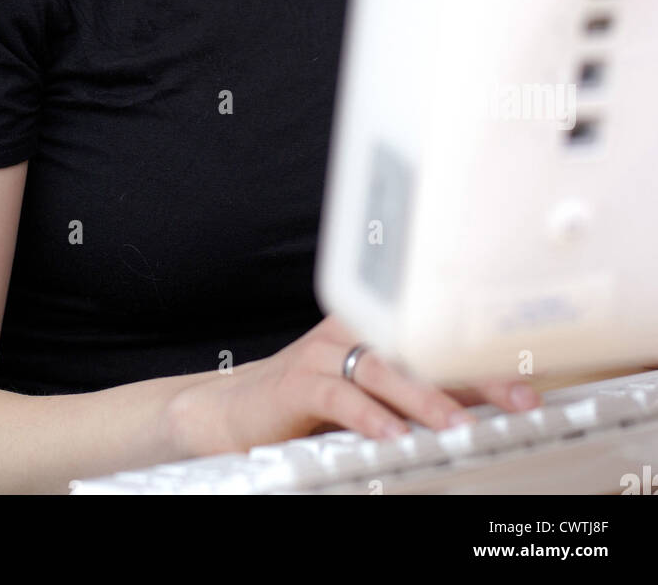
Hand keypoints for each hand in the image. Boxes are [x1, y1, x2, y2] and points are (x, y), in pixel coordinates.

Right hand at [169, 313, 541, 457]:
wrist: (236, 411)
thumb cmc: (310, 405)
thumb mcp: (371, 398)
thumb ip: (416, 395)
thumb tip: (482, 406)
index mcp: (373, 328)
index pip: (436, 340)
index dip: (483, 360)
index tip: (527, 384)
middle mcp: (352, 331)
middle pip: (420, 348)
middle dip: (472, 376)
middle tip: (516, 401)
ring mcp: (323, 354)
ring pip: (384, 370)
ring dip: (426, 399)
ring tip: (459, 426)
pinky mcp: (298, 382)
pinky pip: (339, 396)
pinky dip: (370, 416)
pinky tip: (393, 436)